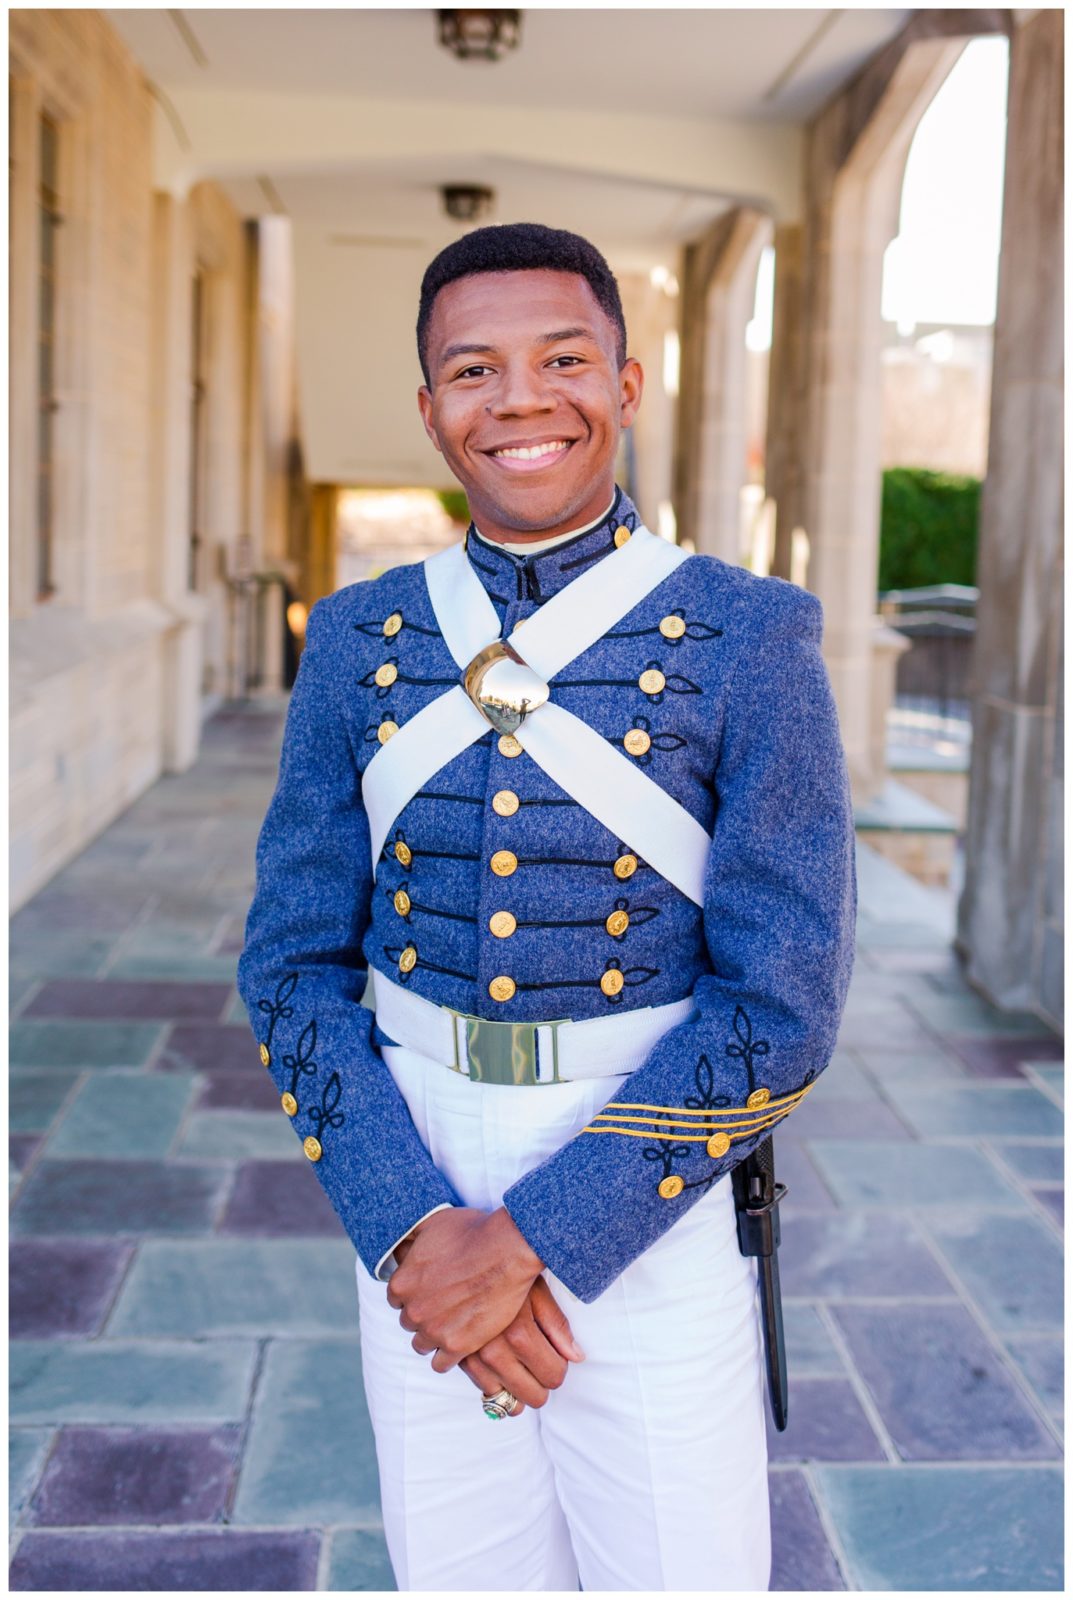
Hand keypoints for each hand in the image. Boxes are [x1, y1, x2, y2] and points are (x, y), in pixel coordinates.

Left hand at [387, 1206, 543, 1369]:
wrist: (507, 1250)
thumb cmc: (473, 1232)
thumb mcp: (432, 1224)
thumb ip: (410, 1237)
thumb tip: (402, 1240)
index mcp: (402, 1283)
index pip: (396, 1299)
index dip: (414, 1293)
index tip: (429, 1289)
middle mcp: (413, 1309)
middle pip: (410, 1322)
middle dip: (425, 1313)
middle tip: (445, 1304)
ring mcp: (434, 1330)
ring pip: (422, 1344)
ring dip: (434, 1335)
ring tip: (454, 1324)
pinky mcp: (458, 1345)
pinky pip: (440, 1364)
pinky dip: (448, 1355)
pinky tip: (461, 1341)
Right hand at [457, 1276, 584, 1414]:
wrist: (460, 1253)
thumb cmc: (503, 1266)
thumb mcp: (536, 1289)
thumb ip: (557, 1325)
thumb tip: (576, 1356)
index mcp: (519, 1334)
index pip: (553, 1376)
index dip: (558, 1367)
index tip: (555, 1356)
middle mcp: (493, 1351)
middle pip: (531, 1396)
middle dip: (539, 1383)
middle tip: (538, 1363)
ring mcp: (471, 1357)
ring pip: (503, 1399)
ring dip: (513, 1386)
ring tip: (517, 1361)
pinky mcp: (455, 1356)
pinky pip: (480, 1388)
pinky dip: (490, 1380)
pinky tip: (495, 1360)